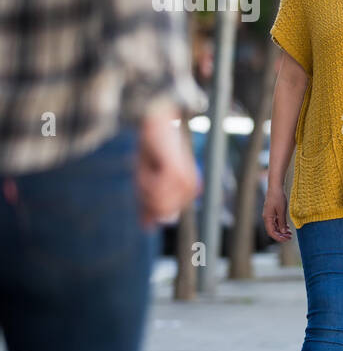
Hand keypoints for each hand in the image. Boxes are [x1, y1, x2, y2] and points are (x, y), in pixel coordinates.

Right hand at [136, 109, 198, 227]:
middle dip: (144, 196)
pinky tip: (148, 164)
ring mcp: (185, 182)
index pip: (164, 214)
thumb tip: (147, 227)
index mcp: (188, 191)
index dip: (147, 204)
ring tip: (147, 166)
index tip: (143, 182)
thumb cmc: (151, 150)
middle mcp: (191, 188)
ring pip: (156, 202)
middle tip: (144, 172)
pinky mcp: (177, 174)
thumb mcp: (147, 180)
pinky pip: (154, 191)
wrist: (154, 123)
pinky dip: (144, 180)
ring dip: (143, 186)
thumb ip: (148, 203)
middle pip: (160, 212)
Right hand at [263, 185, 291, 241]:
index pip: (271, 232)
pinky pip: (276, 222)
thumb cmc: (278, 197)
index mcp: (267, 218)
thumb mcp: (281, 211)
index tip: (286, 240)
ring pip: (275, 227)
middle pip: (273, 230)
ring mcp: (269, 215)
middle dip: (281, 235)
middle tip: (290, 238)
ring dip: (282, 231)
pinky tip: (287, 228)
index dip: (278, 238)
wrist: (275, 187)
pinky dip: (281, 226)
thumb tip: (282, 232)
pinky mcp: (272, 213)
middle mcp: (267, 218)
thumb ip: (282, 222)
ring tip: (290, 234)